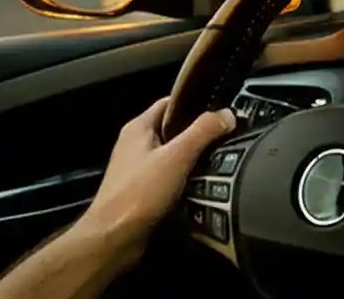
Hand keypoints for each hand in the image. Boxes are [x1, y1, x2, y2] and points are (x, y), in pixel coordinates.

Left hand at [74, 97, 235, 265]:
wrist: (114, 239)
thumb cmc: (141, 192)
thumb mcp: (176, 157)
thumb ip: (202, 132)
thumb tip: (228, 114)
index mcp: (139, 127)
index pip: (171, 103)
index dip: (196, 104)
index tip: (223, 111)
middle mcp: (137, 144)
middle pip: (174, 129)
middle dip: (200, 132)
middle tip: (229, 136)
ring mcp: (139, 169)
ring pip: (174, 154)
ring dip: (195, 157)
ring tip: (225, 157)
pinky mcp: (144, 191)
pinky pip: (171, 176)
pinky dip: (188, 177)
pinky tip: (208, 183)